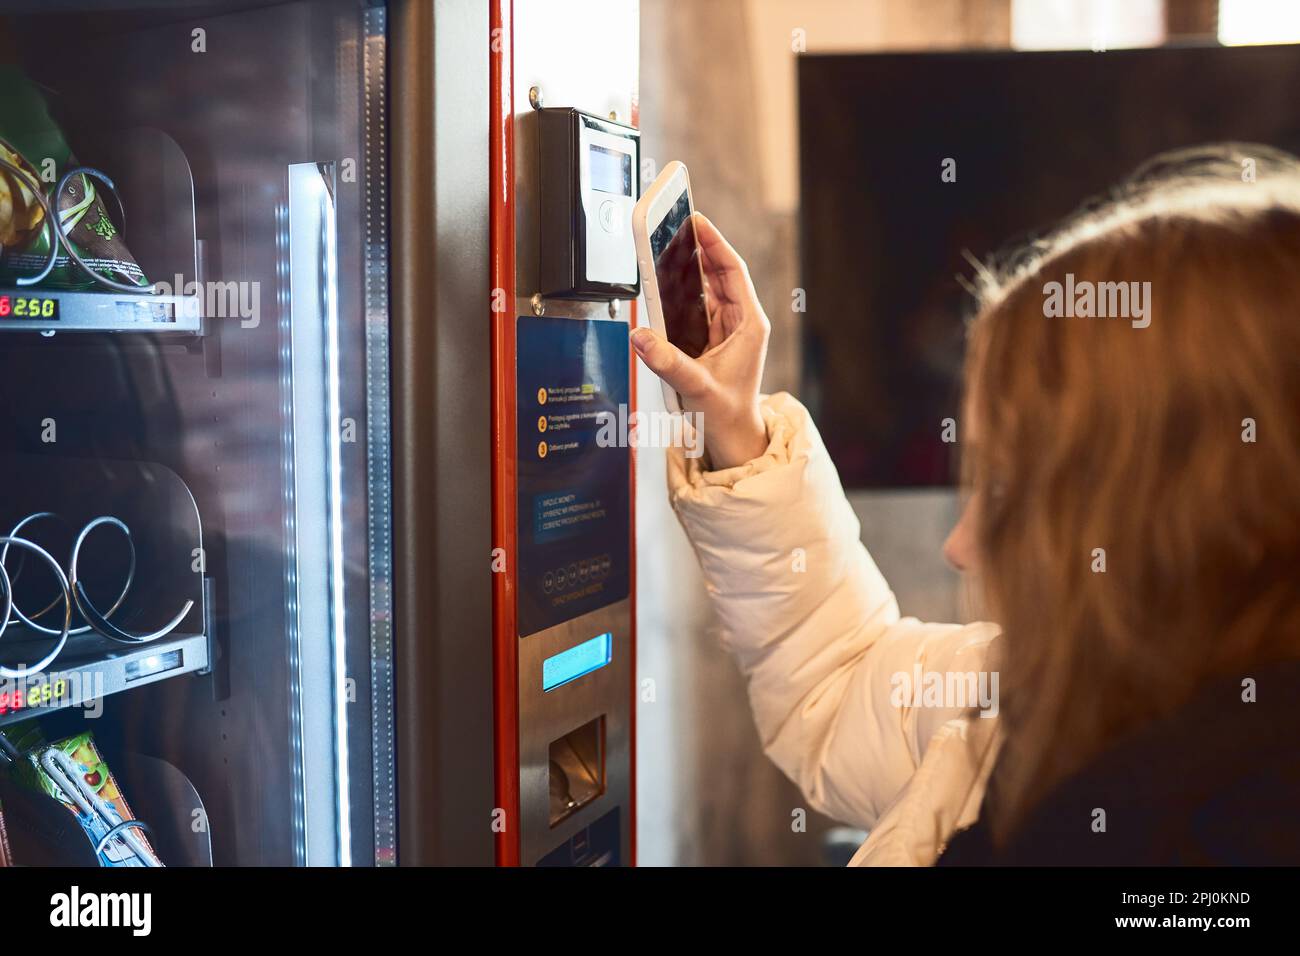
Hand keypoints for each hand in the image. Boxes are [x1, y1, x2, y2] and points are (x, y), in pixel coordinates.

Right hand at [631, 213, 769, 468]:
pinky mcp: (712, 339)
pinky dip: (683, 291)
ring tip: (670, 245)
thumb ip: (669, 363)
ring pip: (708, 287)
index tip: (698, 222)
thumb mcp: (697, 387)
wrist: (731, 437)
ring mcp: (726, 330)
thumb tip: (642, 337)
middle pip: (720, 273)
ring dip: (690, 267)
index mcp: (749, 325)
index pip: (733, 272)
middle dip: (699, 248)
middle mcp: (741, 323)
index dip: (715, 244)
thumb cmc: (725, 415)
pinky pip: (697, 305)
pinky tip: (667, 280)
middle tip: (677, 225)